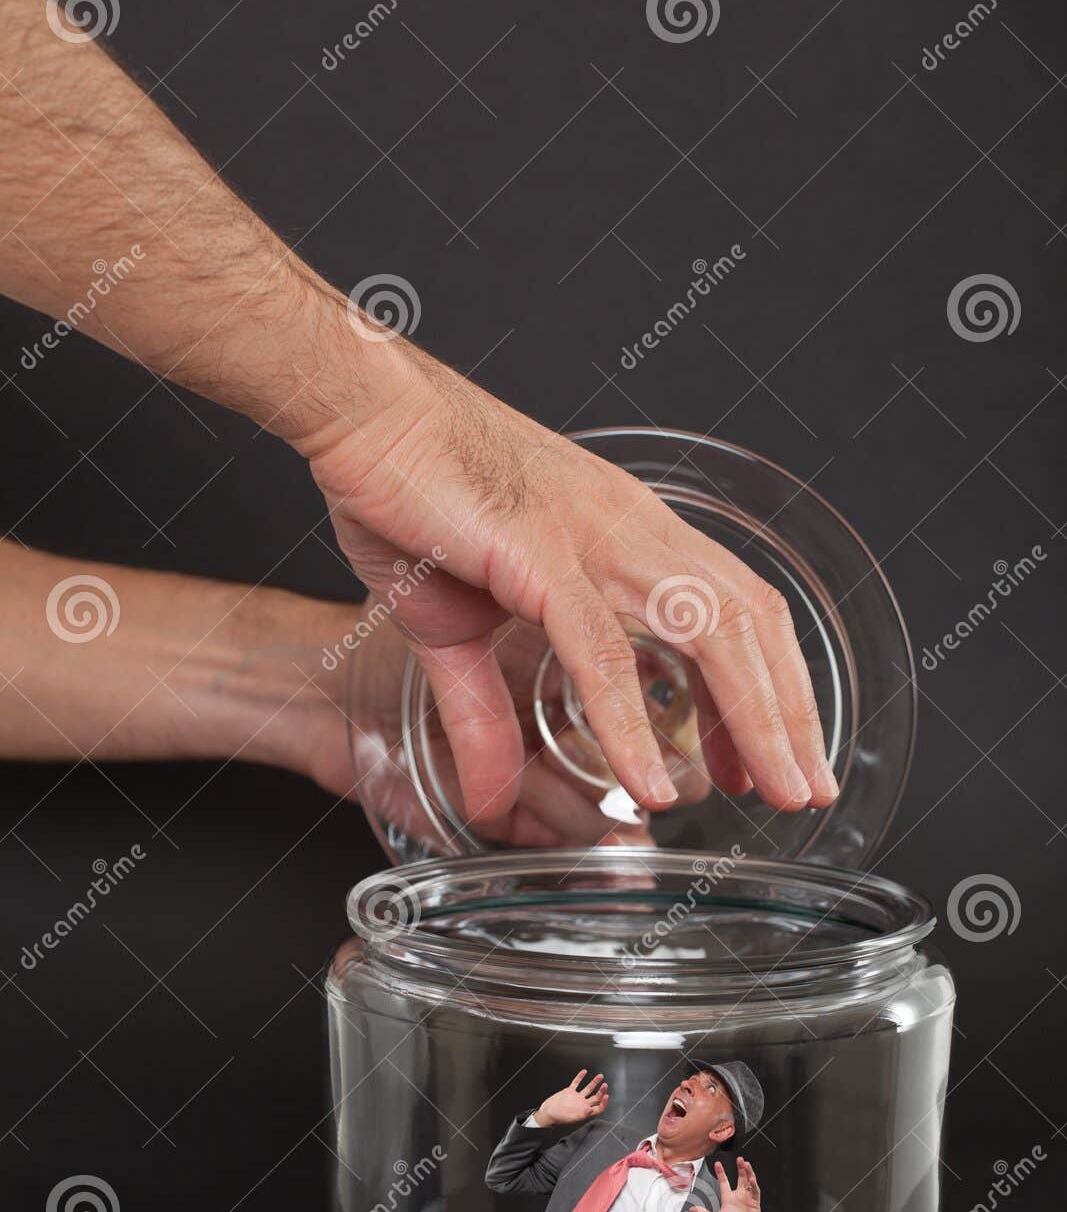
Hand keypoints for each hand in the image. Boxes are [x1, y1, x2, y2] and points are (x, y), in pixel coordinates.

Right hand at [297, 341, 837, 829]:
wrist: (361, 413)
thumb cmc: (409, 490)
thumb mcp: (454, 631)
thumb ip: (483, 716)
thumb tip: (491, 799)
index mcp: (628, 532)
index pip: (731, 611)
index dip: (766, 686)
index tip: (770, 757)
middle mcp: (633, 528)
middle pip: (749, 622)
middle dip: (790, 714)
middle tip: (809, 792)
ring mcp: (596, 536)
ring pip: (709, 632)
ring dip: (752, 720)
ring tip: (774, 793)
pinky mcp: (542, 552)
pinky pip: (603, 649)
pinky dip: (633, 722)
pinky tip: (651, 784)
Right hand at [532, 1071, 609, 1128]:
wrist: (547, 1112)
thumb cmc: (557, 1118)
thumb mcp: (570, 1118)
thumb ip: (581, 1114)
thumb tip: (590, 1110)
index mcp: (584, 1111)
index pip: (598, 1108)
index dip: (604, 1103)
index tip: (606, 1096)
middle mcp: (582, 1104)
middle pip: (596, 1097)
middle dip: (601, 1091)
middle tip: (605, 1085)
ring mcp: (577, 1097)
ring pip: (588, 1088)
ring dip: (594, 1082)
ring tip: (600, 1076)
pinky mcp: (569, 1092)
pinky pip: (576, 1083)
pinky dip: (580, 1077)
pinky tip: (584, 1072)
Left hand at [690, 1157, 762, 1211]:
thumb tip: (692, 1210)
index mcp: (728, 1199)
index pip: (724, 1182)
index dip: (721, 1173)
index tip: (718, 1164)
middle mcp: (738, 1197)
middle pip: (740, 1178)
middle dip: (740, 1168)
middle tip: (739, 1159)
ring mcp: (747, 1199)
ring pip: (749, 1182)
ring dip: (748, 1172)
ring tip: (746, 1164)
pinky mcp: (755, 1202)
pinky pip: (756, 1191)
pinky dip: (754, 1185)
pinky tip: (751, 1179)